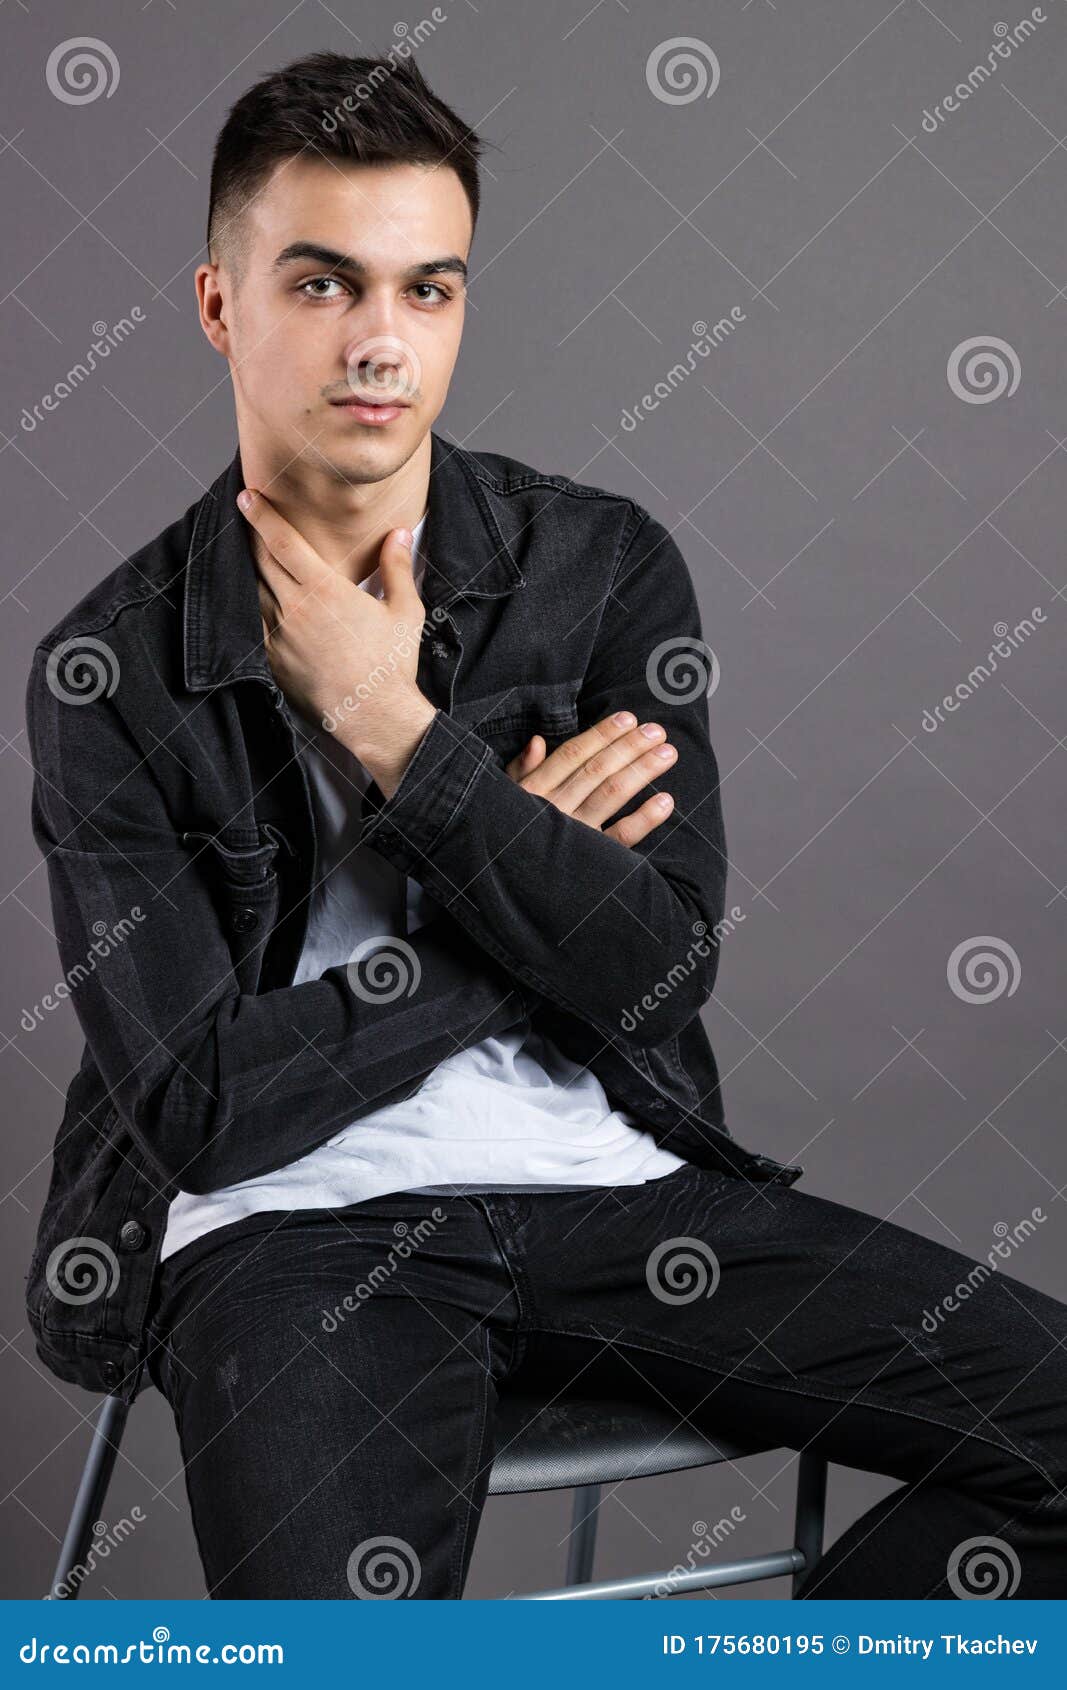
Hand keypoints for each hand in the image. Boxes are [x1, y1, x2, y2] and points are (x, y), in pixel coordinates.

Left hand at [241, 489, 435, 795]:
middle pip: (261, 561)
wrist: (374, 715)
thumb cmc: (392, 665)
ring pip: (253, 590)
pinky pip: (253, 624)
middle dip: (251, 535)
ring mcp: (280, 636)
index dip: (262, 516)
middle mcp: (295, 608)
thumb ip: (397, 567)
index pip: (283, 542)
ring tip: (246, 553)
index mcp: (325, 590)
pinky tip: (250, 597)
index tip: (247, 496)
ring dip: (248, 569)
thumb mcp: (405, 611)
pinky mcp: (274, 660)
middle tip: (245, 516)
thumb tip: (399, 532)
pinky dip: (249, 605)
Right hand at [505, 712, 676, 845]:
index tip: (628, 718)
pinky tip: (666, 801)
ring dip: (642, 771)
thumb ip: (521, 770)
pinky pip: (621, 837)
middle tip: (657, 730)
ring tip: (668, 753)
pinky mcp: (591, 860)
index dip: (602, 734)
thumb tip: (536, 741)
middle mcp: (555, 808)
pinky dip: (645, 819)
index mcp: (535, 790)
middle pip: (597, 769)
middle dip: (629, 746)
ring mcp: (574, 833)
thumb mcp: (506, 798)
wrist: (506, 881)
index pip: (573, 754)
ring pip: (612, 794)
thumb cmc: (507, 833)